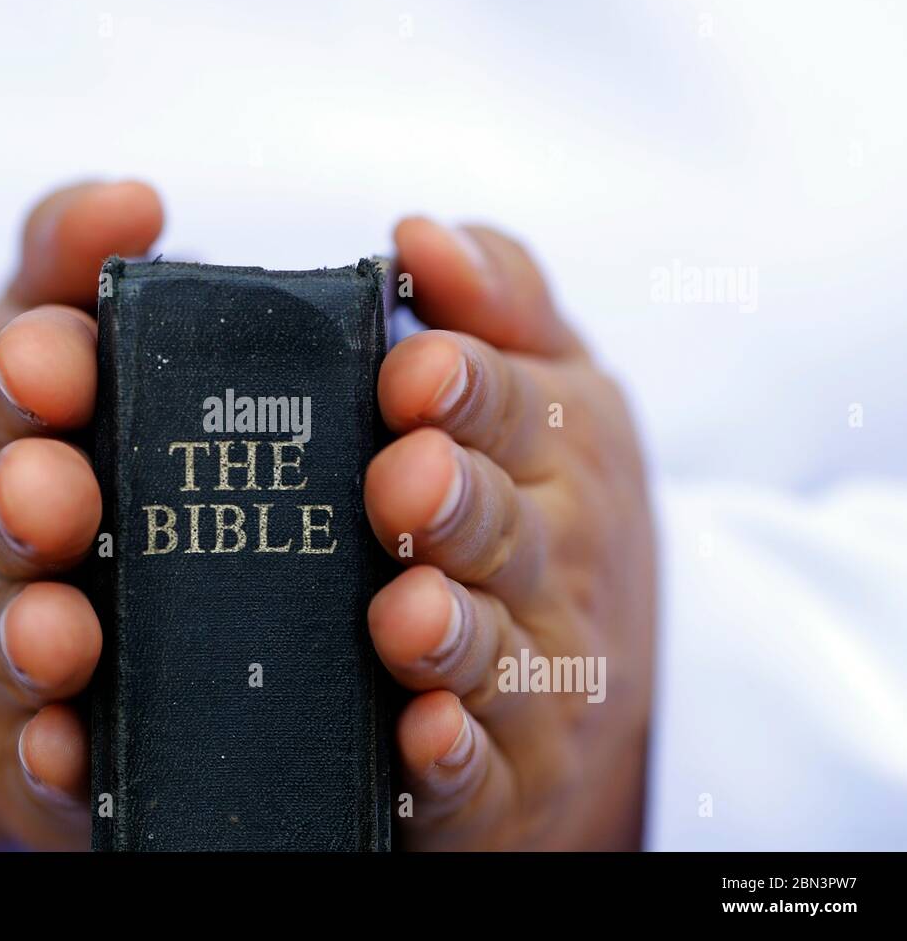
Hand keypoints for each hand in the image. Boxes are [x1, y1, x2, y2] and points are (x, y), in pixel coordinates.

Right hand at [0, 181, 163, 847]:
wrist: (38, 608)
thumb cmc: (72, 448)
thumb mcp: (61, 332)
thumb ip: (76, 263)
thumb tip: (130, 198)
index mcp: (16, 416)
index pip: (0, 374)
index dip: (24, 367)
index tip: (58, 363)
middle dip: (22, 501)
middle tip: (54, 499)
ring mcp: (10, 636)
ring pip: (8, 636)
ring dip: (28, 637)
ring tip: (58, 640)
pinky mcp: (35, 743)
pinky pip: (35, 755)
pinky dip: (49, 759)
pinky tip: (71, 756)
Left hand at [364, 219, 655, 848]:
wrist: (600, 681)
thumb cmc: (553, 506)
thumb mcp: (558, 387)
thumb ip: (500, 302)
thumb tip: (418, 231)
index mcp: (558, 456)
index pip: (520, 410)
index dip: (467, 389)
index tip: (412, 369)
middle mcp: (553, 565)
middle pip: (504, 529)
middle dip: (456, 504)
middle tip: (404, 481)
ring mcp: (536, 677)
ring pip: (494, 654)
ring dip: (451, 634)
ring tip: (403, 616)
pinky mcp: (508, 774)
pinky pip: (483, 774)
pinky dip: (455, 760)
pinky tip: (422, 735)